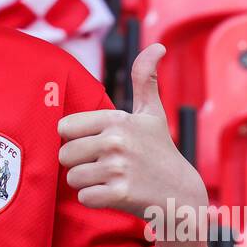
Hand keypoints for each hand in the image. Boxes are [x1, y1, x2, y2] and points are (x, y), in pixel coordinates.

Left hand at [58, 44, 207, 220]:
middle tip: (104, 165)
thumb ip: (145, 79)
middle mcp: (116, 140)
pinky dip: (95, 200)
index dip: (76, 139)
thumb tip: (157, 46)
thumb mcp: (153, 114)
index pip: (65, 127)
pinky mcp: (120, 194)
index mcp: (118, 119)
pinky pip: (84, 198)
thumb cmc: (161, 152)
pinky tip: (114, 195)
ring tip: (110, 180)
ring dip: (87, 183)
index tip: (96, 144)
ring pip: (72, 178)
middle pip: (65, 154)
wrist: (182, 194)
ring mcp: (118, 168)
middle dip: (79, 163)